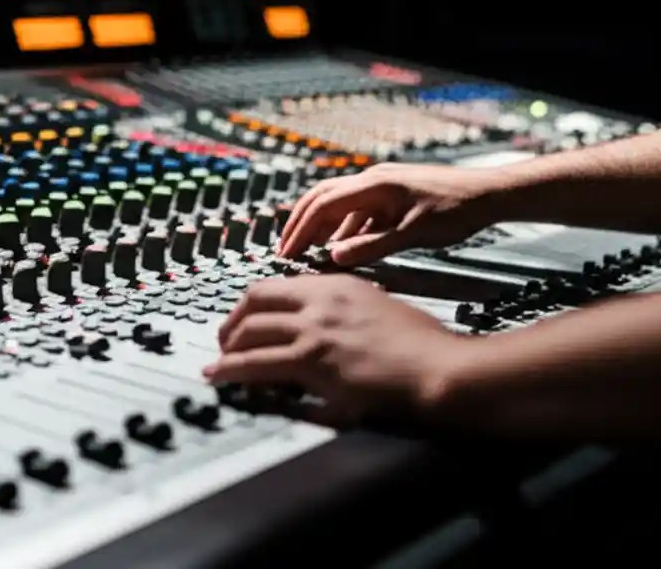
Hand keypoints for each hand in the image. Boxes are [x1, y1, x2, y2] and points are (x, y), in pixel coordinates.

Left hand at [204, 274, 466, 424]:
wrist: (443, 370)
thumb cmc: (428, 349)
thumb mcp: (386, 313)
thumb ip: (354, 316)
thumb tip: (336, 333)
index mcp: (341, 285)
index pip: (281, 284)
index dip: (256, 302)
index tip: (249, 316)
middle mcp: (322, 301)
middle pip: (256, 300)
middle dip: (233, 320)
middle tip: (225, 338)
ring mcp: (315, 330)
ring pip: (249, 331)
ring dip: (227, 347)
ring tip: (217, 362)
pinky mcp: (312, 363)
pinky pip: (256, 364)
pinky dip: (230, 370)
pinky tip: (220, 376)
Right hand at [278, 163, 506, 264]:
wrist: (488, 194)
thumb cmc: (456, 211)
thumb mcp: (413, 234)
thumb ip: (372, 246)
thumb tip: (333, 256)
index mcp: (375, 185)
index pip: (323, 204)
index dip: (301, 229)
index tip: (288, 253)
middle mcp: (373, 180)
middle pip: (322, 197)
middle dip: (300, 224)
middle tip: (286, 250)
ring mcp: (382, 186)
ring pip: (338, 204)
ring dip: (320, 226)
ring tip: (306, 251)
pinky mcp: (391, 196)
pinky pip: (357, 210)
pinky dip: (342, 227)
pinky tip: (340, 246)